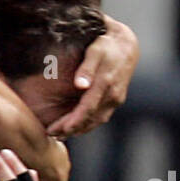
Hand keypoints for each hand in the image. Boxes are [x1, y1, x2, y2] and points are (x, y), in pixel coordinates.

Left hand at [47, 16, 138, 137]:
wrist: (126, 45)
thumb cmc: (106, 46)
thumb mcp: (95, 51)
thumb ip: (87, 68)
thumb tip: (80, 85)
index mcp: (106, 83)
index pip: (88, 108)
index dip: (74, 121)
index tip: (60, 129)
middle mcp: (113, 95)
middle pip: (91, 118)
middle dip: (72, 129)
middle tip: (52, 134)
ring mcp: (116, 99)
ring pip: (96, 121)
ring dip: (79, 130)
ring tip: (59, 135)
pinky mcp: (115, 101)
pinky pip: (100, 117)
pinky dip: (87, 125)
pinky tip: (73, 128)